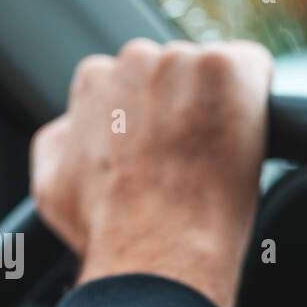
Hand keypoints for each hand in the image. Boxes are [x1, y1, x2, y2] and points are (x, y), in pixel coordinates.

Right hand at [30, 39, 271, 306]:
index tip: (158, 151)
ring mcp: (182, 61)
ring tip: (210, 159)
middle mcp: (134, 60)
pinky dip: (255, 99)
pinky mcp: (226, 68)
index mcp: (94, 80)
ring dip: (217, 105)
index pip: (134, 83)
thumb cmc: (107, 226)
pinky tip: (240, 141)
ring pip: (212, 73)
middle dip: (182, 105)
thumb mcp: (51, 186)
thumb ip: (58, 141)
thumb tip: (71, 127)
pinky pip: (252, 69)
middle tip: (186, 157)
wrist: (156, 246)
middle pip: (173, 71)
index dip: (150, 119)